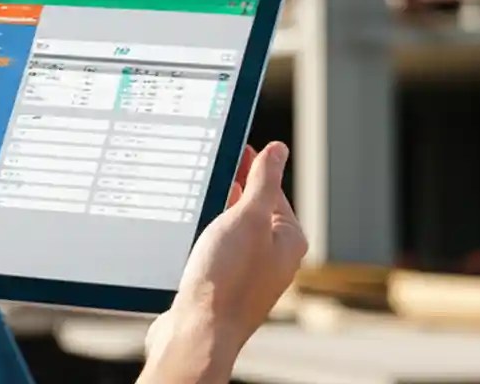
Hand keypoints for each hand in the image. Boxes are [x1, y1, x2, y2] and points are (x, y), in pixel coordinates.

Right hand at [139, 142, 306, 382]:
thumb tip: (278, 150)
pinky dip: (207, 237)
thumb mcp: (246, 217)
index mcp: (288, 239)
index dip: (253, 166)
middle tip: (212, 166)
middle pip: (254, 211)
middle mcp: (274, 259)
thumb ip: (263, 181)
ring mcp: (250, 276)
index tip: (233, 147)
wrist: (197, 332)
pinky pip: (219, 253)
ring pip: (234, 233)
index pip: (273, 191)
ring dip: (218, 214)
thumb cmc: (226, 278)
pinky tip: (190, 233)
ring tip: (198, 196)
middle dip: (235, 188)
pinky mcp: (225, 288)